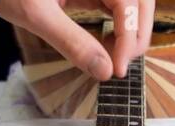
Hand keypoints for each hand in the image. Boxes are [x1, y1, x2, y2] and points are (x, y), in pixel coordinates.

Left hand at [0, 0, 154, 78]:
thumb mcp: (34, 14)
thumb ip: (70, 42)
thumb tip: (103, 71)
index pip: (130, 2)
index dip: (130, 37)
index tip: (117, 69)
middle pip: (140, 0)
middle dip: (137, 34)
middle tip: (119, 68)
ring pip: (132, 2)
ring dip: (130, 30)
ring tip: (114, 59)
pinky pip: (115, 2)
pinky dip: (117, 24)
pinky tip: (107, 45)